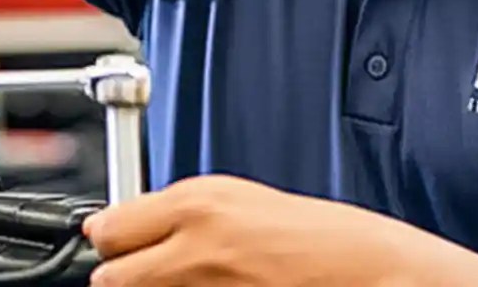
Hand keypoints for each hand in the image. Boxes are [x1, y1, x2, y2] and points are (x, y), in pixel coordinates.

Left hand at [83, 175, 399, 285]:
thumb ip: (178, 210)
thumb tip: (123, 224)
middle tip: (153, 272)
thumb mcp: (240, 200)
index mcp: (198, 205)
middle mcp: (195, 249)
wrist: (369, 273)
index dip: (113, 239)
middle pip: (110, 279)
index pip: (107, 231)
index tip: (120, 242)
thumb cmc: (319, 237)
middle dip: (124, 276)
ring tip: (197, 282)